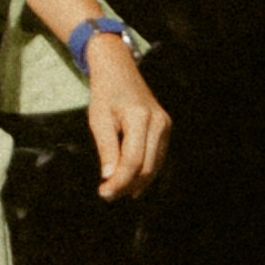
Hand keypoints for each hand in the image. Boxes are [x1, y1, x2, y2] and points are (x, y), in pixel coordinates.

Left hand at [82, 34, 169, 202]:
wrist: (118, 69)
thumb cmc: (105, 92)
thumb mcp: (98, 119)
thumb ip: (106, 148)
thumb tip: (109, 177)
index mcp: (141, 118)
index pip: (133, 160)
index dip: (119, 181)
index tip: (104, 193)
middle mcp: (159, 122)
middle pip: (147, 166)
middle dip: (127, 185)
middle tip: (108, 195)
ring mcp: (165, 125)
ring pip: (155, 165)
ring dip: (137, 182)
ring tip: (117, 192)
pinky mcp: (165, 128)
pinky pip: (157, 157)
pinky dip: (145, 171)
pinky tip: (131, 182)